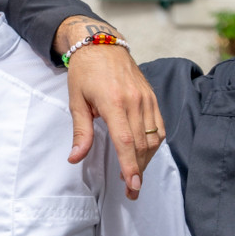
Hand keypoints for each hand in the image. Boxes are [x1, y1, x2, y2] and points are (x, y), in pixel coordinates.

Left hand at [61, 33, 165, 199]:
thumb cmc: (85, 72)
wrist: (102, 44)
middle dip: (138, 171)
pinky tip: (144, 154)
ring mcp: (146, 98)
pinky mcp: (152, 97)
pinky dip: (154, 144)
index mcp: (113, 102)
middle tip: (131, 191)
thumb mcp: (76, 101)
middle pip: (141, 144)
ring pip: (153, 138)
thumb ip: (80, 132)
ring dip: (146, 159)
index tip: (133, 185)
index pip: (126, 141)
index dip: (130, 166)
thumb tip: (75, 158)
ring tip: (135, 174)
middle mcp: (134, 101)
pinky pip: (159, 126)